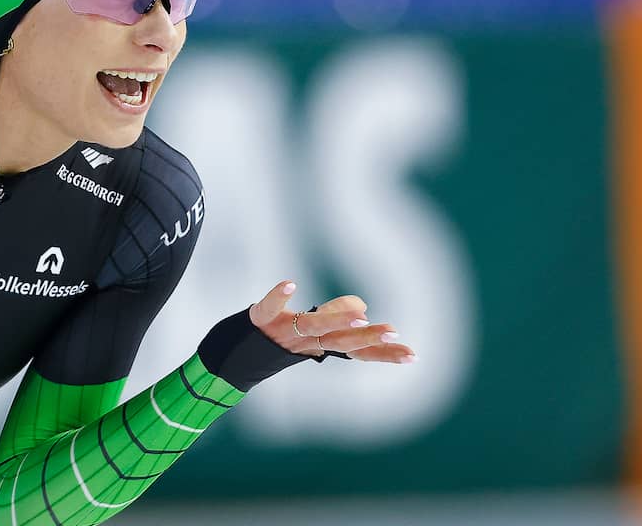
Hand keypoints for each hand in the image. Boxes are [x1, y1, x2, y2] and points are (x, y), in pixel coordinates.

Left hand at [248, 281, 415, 363]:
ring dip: (336, 320)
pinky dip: (279, 296)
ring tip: (357, 314)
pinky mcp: (260, 319)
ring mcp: (283, 331)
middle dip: (368, 337)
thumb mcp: (310, 332)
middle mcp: (305, 343)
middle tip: (393, 332)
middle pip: (341, 342)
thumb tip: (362, 308)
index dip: (384, 354)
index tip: (412, 356)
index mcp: (319, 347)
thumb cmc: (276, 340)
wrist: (230, 357)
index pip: (357, 353)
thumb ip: (336, 319)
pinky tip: (290, 284)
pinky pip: (270, 307)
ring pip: (314, 327)